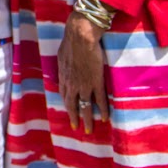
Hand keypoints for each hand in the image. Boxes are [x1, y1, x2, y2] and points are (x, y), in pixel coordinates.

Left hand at [58, 13, 109, 133]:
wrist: (80, 38)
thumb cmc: (70, 43)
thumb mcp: (61, 57)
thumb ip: (63, 66)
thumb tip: (64, 69)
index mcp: (63, 78)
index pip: (64, 96)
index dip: (67, 106)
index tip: (70, 113)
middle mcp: (72, 85)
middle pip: (72, 105)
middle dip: (74, 117)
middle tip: (77, 127)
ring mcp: (84, 85)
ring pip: (85, 106)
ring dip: (88, 119)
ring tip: (89, 130)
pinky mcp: (96, 82)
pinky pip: (100, 100)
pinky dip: (104, 110)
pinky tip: (106, 118)